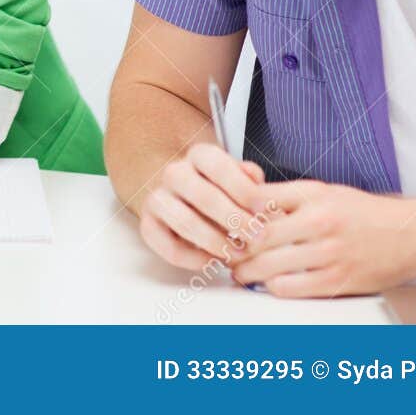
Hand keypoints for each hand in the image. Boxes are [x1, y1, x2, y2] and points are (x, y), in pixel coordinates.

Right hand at [139, 142, 269, 270]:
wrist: (182, 197)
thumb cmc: (220, 189)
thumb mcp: (238, 176)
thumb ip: (249, 178)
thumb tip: (256, 180)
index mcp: (198, 155)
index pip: (218, 166)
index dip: (244, 189)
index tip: (266, 209)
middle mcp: (174, 173)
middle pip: (204, 196)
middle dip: (235, 219)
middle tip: (258, 237)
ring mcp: (157, 199)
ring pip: (186, 223)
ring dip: (217, 242)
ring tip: (239, 254)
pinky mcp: (148, 226)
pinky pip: (170, 248)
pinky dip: (195, 259)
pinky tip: (214, 260)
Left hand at [232, 180, 415, 296]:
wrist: (410, 234)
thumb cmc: (363, 212)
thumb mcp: (322, 191)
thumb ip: (284, 197)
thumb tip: (244, 204)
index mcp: (312, 195)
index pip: (254, 200)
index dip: (230, 211)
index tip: (220, 219)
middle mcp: (319, 223)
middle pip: (255, 237)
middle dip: (232, 246)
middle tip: (223, 250)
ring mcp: (328, 254)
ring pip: (267, 267)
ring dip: (246, 271)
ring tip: (240, 270)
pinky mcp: (336, 281)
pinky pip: (289, 288)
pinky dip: (272, 287)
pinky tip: (268, 282)